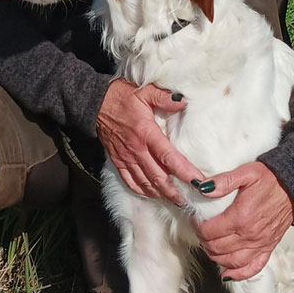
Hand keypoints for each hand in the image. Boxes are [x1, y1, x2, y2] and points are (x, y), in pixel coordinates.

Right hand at [96, 79, 203, 204]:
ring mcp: (126, 157)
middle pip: (158, 177)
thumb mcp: (145, 92)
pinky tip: (152, 194)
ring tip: (175, 201)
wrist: (96, 103)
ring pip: (145, 183)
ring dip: (160, 194)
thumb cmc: (122, 97)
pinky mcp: (118, 161)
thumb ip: (164, 97)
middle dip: (174, 191)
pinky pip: (130, 181)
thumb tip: (183, 101)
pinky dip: (142, 191)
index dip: (184, 171)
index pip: (169, 157)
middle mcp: (137, 149)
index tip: (198, 182)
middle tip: (189, 200)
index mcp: (146, 133)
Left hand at [195, 162, 293, 280]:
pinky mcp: (268, 248)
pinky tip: (228, 273)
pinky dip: (238, 274)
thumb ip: (223, 181)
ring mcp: (259, 244)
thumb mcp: (245, 173)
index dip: (198, 227)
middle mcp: (249, 235)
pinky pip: (253, 268)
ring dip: (216, 257)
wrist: (293, 186)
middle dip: (204, 241)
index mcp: (240, 217)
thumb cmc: (270, 179)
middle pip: (216, 248)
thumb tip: (203, 188)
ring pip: (230, 261)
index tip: (197, 221)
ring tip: (210, 246)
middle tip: (202, 232)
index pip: (209, 231)